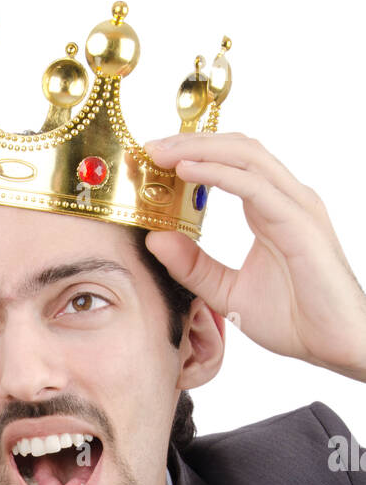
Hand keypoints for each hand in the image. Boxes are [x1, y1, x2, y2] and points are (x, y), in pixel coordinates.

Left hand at [140, 131, 365, 381]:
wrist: (335, 344)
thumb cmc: (297, 319)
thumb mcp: (228, 292)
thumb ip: (194, 266)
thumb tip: (155, 239)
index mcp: (271, 210)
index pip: (232, 164)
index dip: (194, 154)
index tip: (154, 159)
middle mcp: (286, 199)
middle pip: (237, 149)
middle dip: (192, 141)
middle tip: (150, 146)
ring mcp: (295, 206)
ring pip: (245, 156)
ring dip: (200, 148)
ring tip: (161, 151)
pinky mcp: (299, 222)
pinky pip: (253, 186)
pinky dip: (217, 173)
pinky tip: (187, 170)